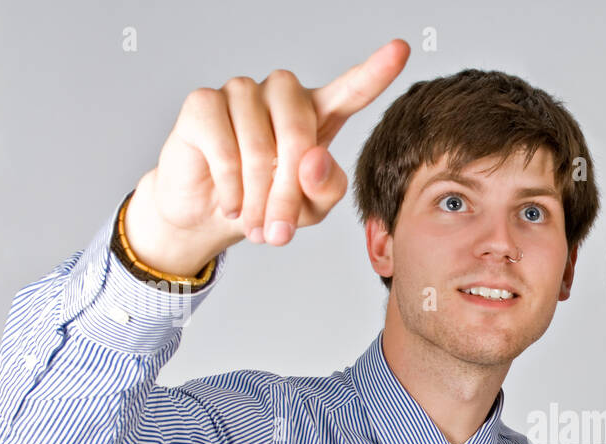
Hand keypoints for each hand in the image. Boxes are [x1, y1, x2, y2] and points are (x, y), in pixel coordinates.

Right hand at [124, 39, 410, 274]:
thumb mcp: (311, 209)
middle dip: (289, 190)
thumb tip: (312, 160)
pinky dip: (230, 186)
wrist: (210, 215)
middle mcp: (282, 94)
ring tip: (255, 222)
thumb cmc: (267, 205)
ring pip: (258, 144)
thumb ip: (326, 189)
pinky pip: (224, 146)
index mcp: (319, 113)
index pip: (351, 88)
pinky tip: (231, 204)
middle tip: (280, 231)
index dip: (375, 71)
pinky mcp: (204, 102)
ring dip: (257, 196)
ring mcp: (242, 92)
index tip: (401, 50)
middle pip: (298, 131)